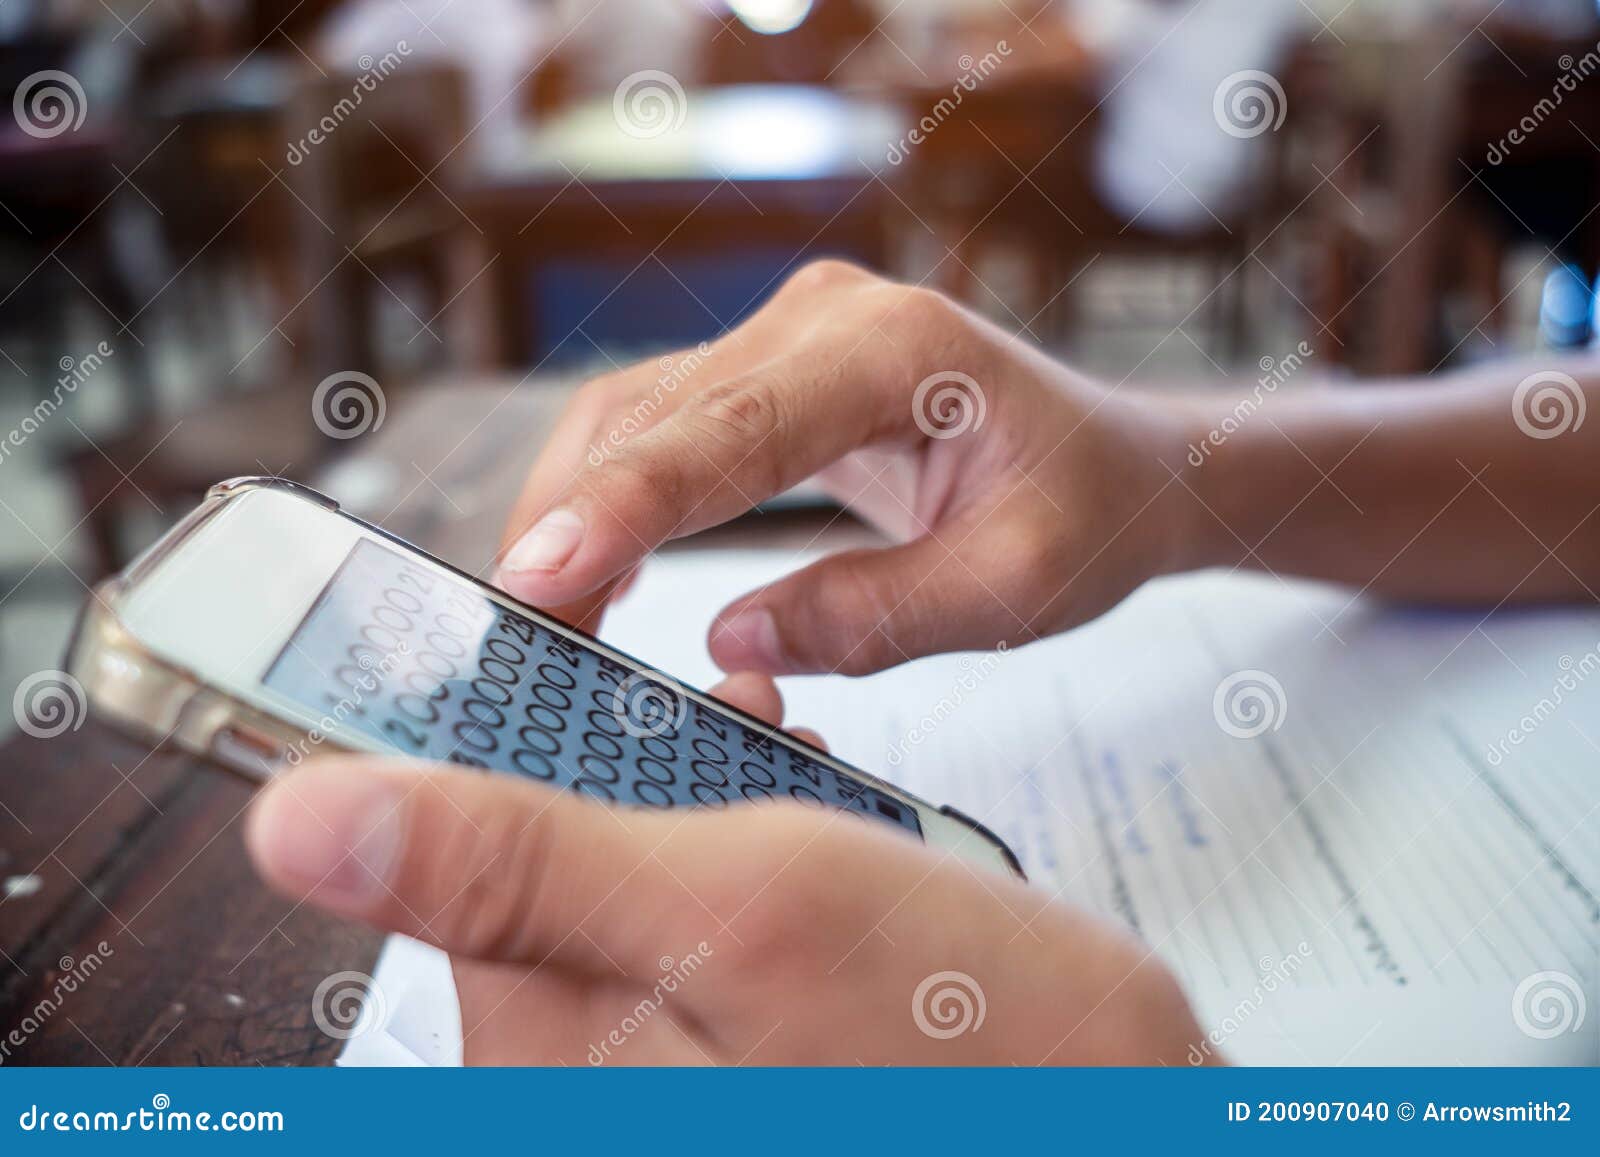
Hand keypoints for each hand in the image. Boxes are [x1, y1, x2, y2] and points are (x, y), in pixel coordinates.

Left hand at [245, 674, 1206, 1065]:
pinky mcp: (731, 1032)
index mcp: (546, 1048)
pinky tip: (792, 791)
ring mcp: (663, 1053)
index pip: (440, 852)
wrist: (1118, 1105)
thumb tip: (298, 825)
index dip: (490, 725)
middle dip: (609, 754)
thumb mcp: (724, 910)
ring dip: (684, 781)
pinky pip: (690, 906)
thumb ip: (511, 863)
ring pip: (619, 868)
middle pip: (530, 858)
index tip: (537, 635)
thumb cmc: (958, 1044)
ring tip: (752, 721)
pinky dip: (736, 831)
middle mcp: (587, 1064)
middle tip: (685, 688)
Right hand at [494, 261, 1190, 675]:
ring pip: (633, 417)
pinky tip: (587, 577)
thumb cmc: (1086, 510)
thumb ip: (881, 614)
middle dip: (570, 523)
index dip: (628, 503)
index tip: (539, 572)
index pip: (735, 427)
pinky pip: (660, 431)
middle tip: (520, 639)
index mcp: (897, 350)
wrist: (1116, 462)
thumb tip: (733, 642)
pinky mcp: (766, 377)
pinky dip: (610, 505)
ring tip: (542, 624)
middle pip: (653, 413)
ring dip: (575, 516)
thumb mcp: (1018, 586)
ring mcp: (787, 339)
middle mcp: (824, 321)